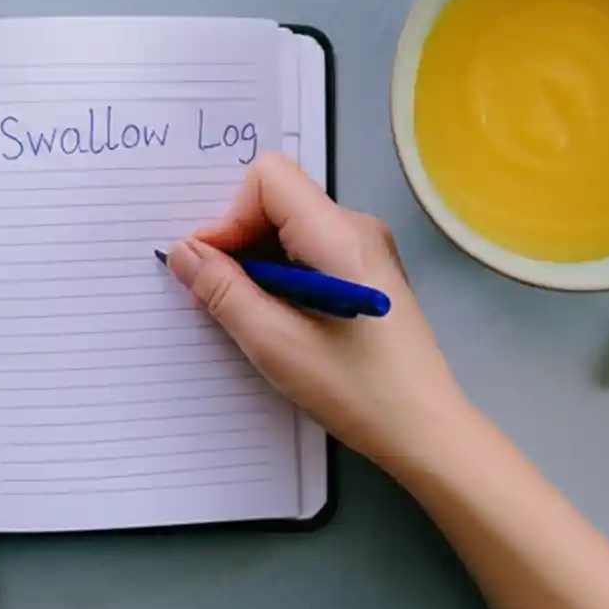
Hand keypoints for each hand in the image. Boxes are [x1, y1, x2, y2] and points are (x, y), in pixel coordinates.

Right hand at [165, 153, 472, 466]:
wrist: (426, 431)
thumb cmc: (356, 389)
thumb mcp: (275, 343)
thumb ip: (223, 291)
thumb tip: (182, 252)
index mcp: (339, 233)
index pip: (268, 177)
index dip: (228, 217)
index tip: (211, 270)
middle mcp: (355, 228)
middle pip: (276, 201)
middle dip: (237, 243)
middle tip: (223, 299)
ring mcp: (364, 251)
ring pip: (287, 229)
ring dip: (257, 266)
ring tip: (254, 318)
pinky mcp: (364, 275)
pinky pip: (306, 253)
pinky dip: (279, 278)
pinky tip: (280, 323)